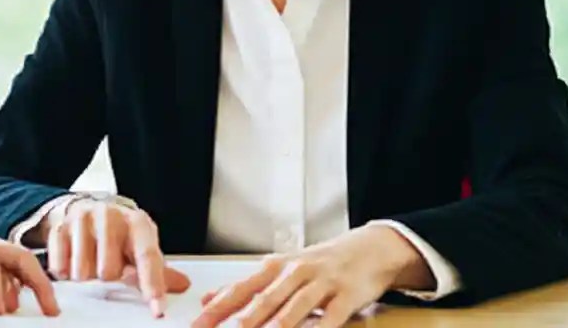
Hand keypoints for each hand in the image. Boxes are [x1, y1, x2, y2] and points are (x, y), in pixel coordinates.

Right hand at [44, 198, 190, 316]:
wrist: (87, 208)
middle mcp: (110, 216)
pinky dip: (65, 272)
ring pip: (82, 272)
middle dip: (108, 275)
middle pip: (108, 271)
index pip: (148, 257)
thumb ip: (159, 269)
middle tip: (108, 264)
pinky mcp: (59, 228)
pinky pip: (60, 268)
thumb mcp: (141, 246)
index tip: (157, 309)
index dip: (152, 285)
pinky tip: (73, 259)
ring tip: (91, 260)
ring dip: (86, 275)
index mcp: (136, 223)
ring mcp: (82, 220)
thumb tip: (183, 285)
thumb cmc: (119, 234)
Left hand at [192, 225, 430, 327]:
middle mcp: (295, 273)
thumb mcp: (281, 269)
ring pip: (294, 307)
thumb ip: (247, 286)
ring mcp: (321, 283)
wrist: (369, 248)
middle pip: (264, 299)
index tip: (197, 324)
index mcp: (275, 267)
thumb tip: (210, 298)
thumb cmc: (321, 262)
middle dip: (241, 320)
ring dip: (276, 326)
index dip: (217, 308)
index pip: (240, 290)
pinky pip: (331, 317)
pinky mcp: (346, 296)